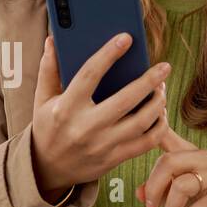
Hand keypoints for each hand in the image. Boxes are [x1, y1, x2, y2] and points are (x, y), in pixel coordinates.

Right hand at [31, 33, 170, 197]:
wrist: (48, 168)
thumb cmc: (48, 127)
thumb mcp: (42, 99)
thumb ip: (49, 69)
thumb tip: (53, 40)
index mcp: (66, 108)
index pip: (89, 75)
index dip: (108, 54)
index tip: (126, 38)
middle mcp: (85, 127)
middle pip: (125, 100)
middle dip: (149, 81)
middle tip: (164, 66)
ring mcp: (102, 145)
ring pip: (141, 122)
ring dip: (157, 103)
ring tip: (161, 88)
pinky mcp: (114, 159)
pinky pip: (146, 143)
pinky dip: (159, 126)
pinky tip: (160, 113)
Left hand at [137, 126, 206, 206]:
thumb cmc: (198, 198)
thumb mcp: (173, 191)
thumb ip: (154, 188)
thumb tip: (139, 194)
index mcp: (189, 151)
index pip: (165, 136)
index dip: (151, 133)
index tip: (141, 129)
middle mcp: (205, 158)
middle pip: (168, 162)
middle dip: (153, 189)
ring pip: (181, 187)